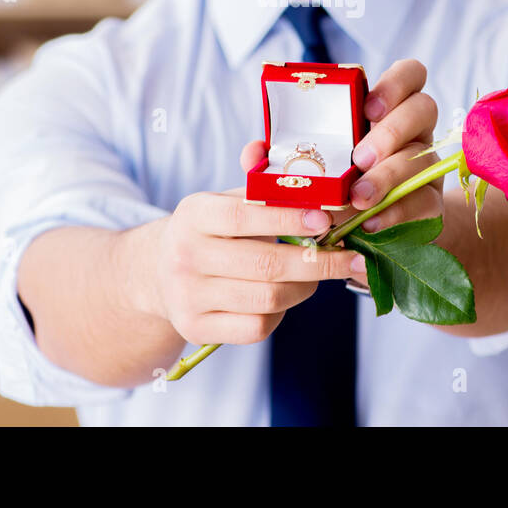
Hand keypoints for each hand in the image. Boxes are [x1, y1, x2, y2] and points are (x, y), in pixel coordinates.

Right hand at [151, 188, 363, 346]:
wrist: (158, 272)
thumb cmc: (210, 231)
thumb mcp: (224, 200)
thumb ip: (263, 187)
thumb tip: (308, 179)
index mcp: (194, 214)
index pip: (245, 215)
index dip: (288, 218)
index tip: (325, 221)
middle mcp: (186, 255)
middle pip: (265, 264)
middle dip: (317, 262)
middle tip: (350, 257)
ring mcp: (188, 296)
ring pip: (267, 298)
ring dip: (305, 287)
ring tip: (318, 275)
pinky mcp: (195, 328)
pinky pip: (257, 326)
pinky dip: (281, 313)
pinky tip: (284, 298)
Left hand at [239, 58, 442, 239]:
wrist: (362, 237)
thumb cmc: (333, 188)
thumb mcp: (310, 166)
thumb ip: (282, 156)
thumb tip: (254, 153)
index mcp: (385, 110)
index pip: (410, 74)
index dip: (395, 83)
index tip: (367, 107)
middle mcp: (412, 131)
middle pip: (424, 107)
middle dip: (391, 130)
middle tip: (359, 158)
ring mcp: (425, 166)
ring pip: (423, 157)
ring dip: (389, 176)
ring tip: (358, 197)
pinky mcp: (430, 203)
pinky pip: (426, 202)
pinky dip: (396, 212)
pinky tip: (370, 222)